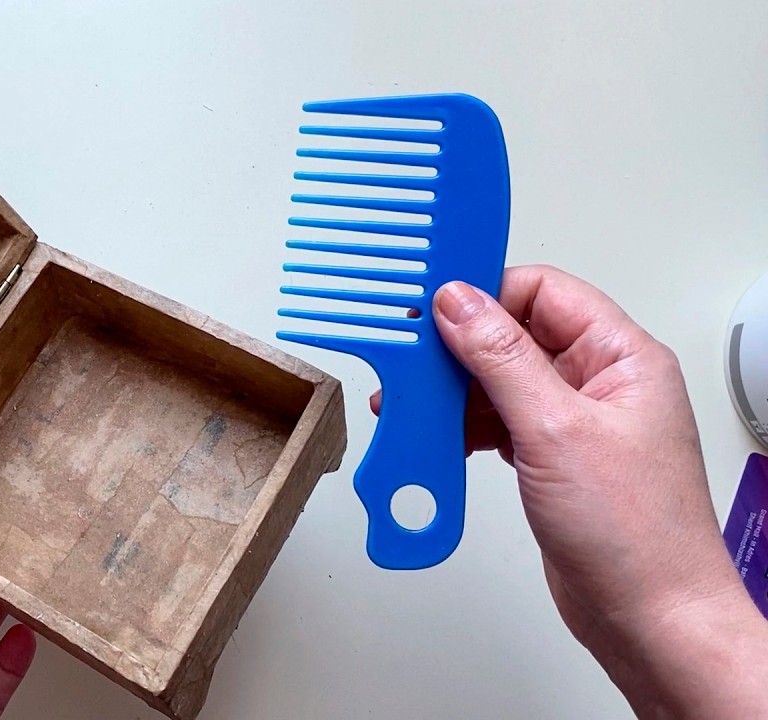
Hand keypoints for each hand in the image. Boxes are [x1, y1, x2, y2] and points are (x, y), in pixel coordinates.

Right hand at [372, 265, 767, 717]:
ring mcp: (575, 422)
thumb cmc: (637, 534)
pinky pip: (497, 421)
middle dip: (457, 346)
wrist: (649, 618)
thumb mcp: (555, 429)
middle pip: (514, 333)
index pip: (542, 290)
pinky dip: (462, 426)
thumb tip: (458, 303)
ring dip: (453, 391)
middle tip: (408, 357)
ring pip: (499, 380)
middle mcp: (600, 382)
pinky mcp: (552, 458)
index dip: (484, 290)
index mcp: (622, 357)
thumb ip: (501, 358)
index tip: (430, 301)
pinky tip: (436, 437)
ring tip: (410, 404)